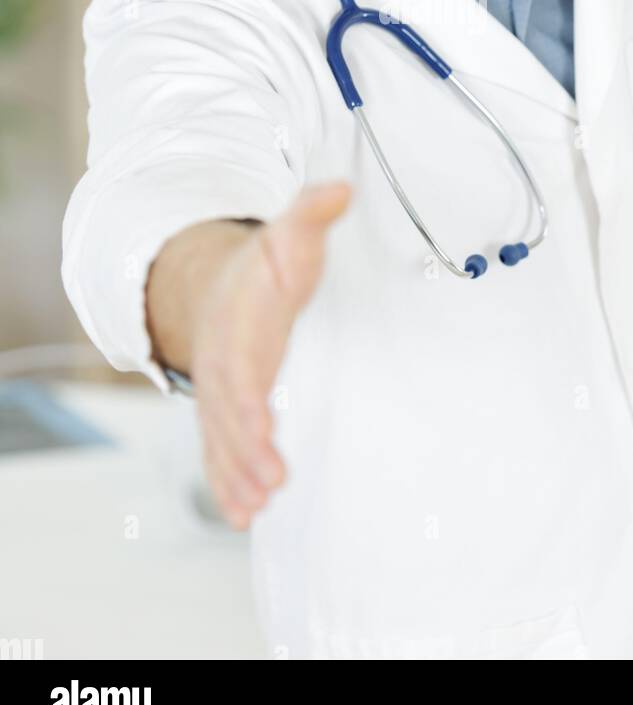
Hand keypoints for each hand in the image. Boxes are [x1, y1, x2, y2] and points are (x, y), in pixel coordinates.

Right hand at [191, 181, 351, 530]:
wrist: (220, 283)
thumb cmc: (266, 267)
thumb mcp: (289, 234)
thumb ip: (311, 214)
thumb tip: (340, 190)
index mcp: (238, 324)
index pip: (239, 367)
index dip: (248, 398)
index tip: (264, 424)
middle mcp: (221, 365)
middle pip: (229, 415)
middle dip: (245, 451)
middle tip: (271, 484)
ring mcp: (219, 393)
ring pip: (221, 441)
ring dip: (236, 476)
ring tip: (254, 511)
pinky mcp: (226, 413)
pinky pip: (220, 451)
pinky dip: (228, 483)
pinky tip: (244, 514)